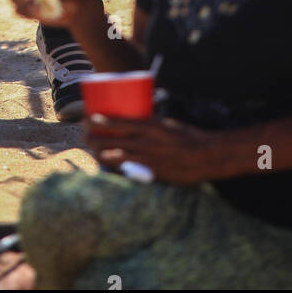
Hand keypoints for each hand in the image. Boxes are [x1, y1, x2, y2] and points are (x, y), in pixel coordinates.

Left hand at [85, 114, 221, 184]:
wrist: (206, 156)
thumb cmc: (186, 136)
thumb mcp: (166, 124)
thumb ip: (148, 124)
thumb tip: (132, 122)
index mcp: (152, 127)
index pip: (121, 122)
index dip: (102, 121)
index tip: (88, 118)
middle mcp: (148, 143)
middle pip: (114, 140)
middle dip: (95, 137)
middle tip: (84, 134)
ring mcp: (149, 160)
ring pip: (118, 157)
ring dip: (101, 153)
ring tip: (90, 149)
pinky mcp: (152, 174)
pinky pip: (129, 172)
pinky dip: (116, 169)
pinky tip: (106, 167)